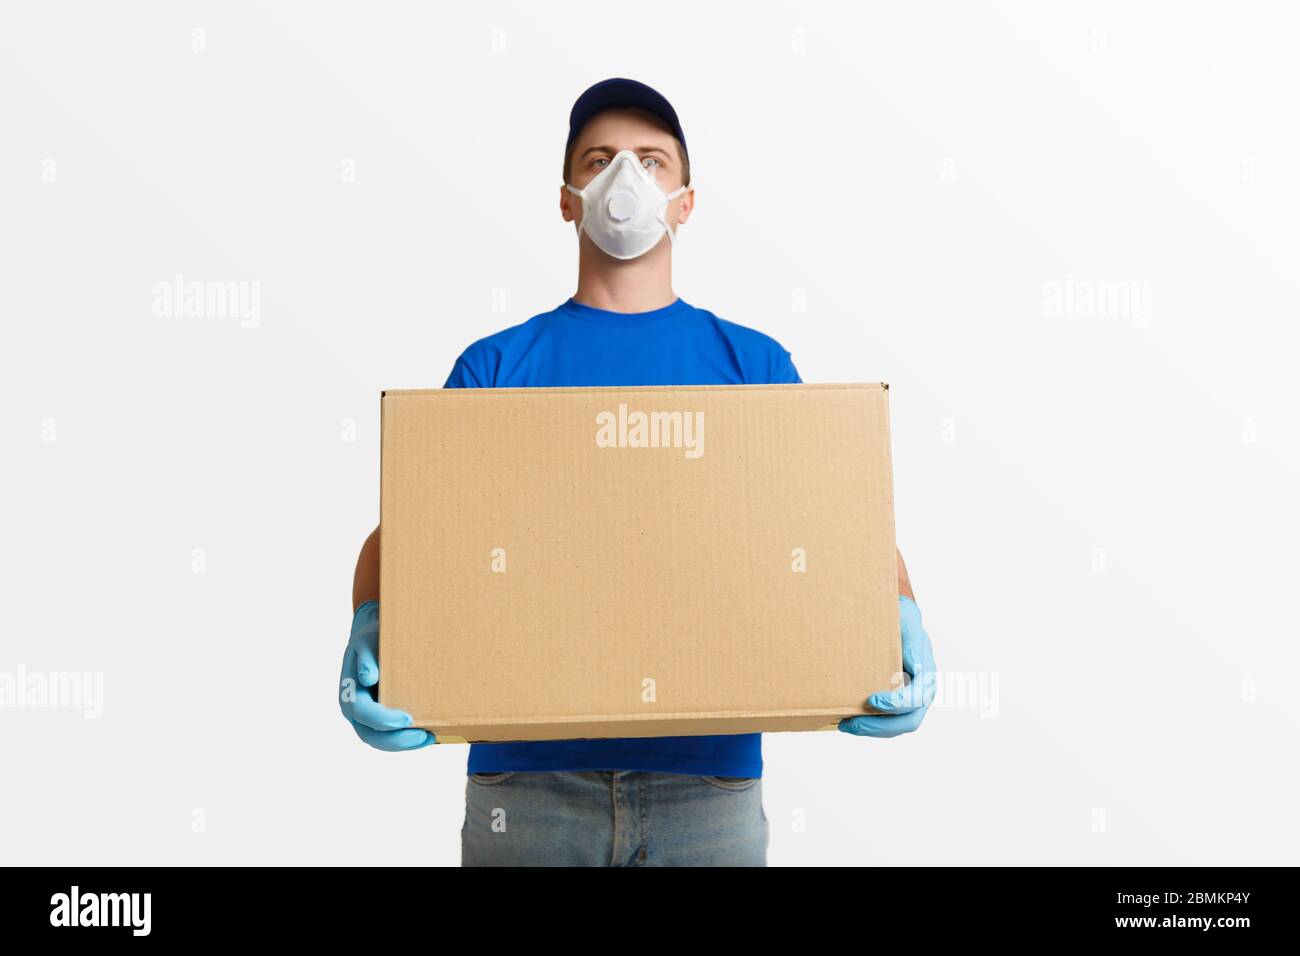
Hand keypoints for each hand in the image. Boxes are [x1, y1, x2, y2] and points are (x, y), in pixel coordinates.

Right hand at [339, 601, 435, 750]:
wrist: (378, 640)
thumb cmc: (374, 639)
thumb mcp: (368, 640)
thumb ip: (366, 655)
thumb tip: (368, 677)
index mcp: (350, 692)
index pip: (361, 711)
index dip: (382, 719)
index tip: (406, 718)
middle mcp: (357, 710)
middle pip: (371, 735)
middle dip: (397, 740)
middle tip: (424, 736)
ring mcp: (370, 718)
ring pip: (383, 741)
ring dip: (406, 743)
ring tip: (431, 737)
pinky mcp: (385, 720)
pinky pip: (394, 736)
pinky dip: (410, 739)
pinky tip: (432, 735)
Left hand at [840, 596, 935, 737]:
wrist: (899, 623)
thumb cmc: (902, 621)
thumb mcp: (907, 621)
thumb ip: (911, 639)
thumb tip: (915, 665)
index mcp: (927, 674)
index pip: (918, 697)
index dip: (897, 703)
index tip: (872, 700)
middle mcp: (922, 693)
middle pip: (909, 721)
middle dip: (880, 726)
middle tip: (852, 722)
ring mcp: (910, 702)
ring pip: (896, 727)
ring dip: (871, 730)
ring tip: (845, 725)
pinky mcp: (896, 705)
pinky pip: (886, 723)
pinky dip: (868, 725)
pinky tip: (847, 720)